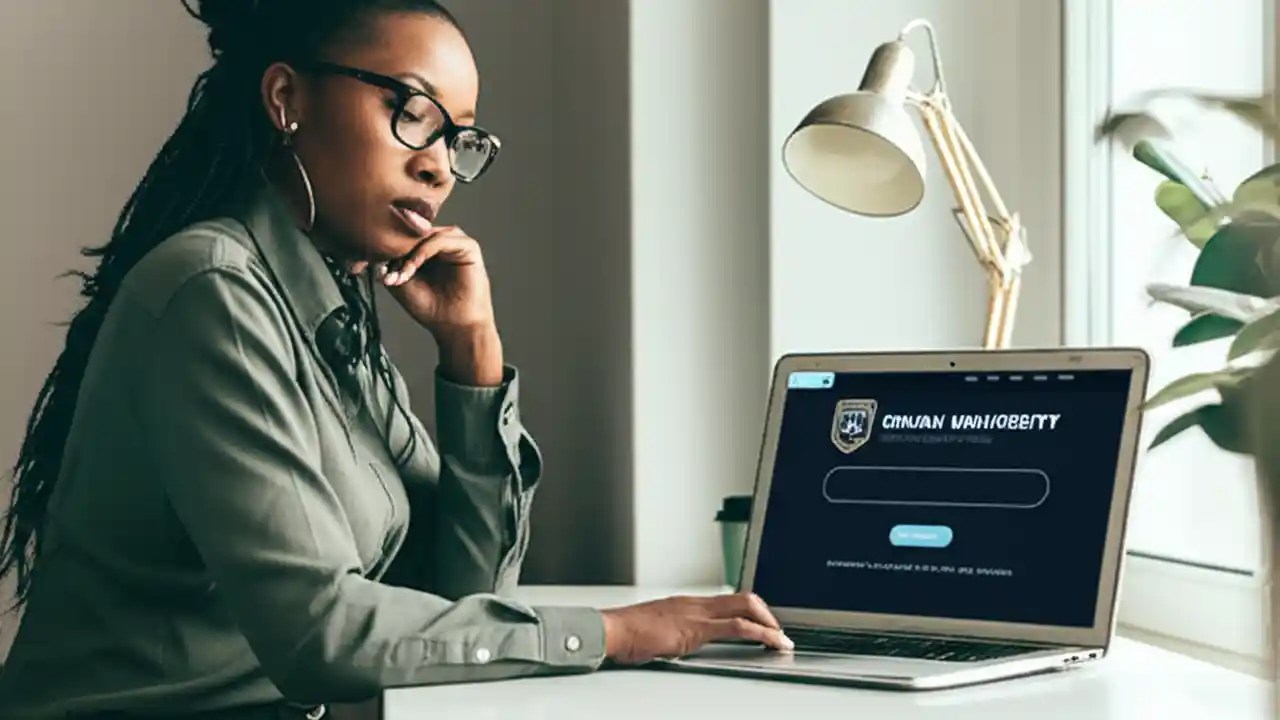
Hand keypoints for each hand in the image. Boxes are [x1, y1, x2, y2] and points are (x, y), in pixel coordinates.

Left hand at [357, 226, 495, 336]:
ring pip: (424, 233)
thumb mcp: (399, 283)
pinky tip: (411, 267)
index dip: (379, 246)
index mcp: (423, 247)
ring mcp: (454, 241)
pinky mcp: (468, 247)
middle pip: (410, 231)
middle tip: (373, 262)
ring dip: (407, 251)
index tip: (357, 263)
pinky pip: (440, 240)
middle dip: (390, 246)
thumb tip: (370, 248)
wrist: (454, 327)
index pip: (399, 235)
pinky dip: (422, 252)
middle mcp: (439, 240)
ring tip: (398, 272)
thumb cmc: (431, 307)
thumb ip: (387, 264)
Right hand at [600, 592, 793, 664]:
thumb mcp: (658, 633)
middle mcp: (696, 603)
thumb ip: (674, 635)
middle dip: (766, 614)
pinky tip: (770, 643)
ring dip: (769, 624)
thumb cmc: (627, 633)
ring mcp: (697, 613)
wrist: (612, 630)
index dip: (751, 610)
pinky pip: (737, 627)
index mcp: (687, 604)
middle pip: (743, 598)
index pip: (728, 600)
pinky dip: (760, 634)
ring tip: (781, 640)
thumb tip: (680, 646)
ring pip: (746, 607)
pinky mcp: (696, 629)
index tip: (763, 623)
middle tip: (778, 632)